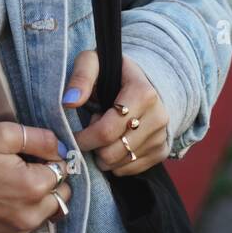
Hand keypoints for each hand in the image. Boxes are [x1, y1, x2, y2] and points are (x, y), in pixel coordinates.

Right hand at [0, 121, 71, 232]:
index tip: (31, 152)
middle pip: (59, 196)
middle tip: (23, 167)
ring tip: (8, 183)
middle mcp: (28, 217)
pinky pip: (23, 228)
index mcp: (33, 187)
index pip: (62, 170)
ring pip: (43, 214)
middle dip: (48, 180)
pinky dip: (19, 214)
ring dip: (36, 199)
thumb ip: (38, 137)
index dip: (49, 157)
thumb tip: (60, 147)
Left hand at [63, 50, 170, 176]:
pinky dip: (115, 162)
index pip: (107, 131)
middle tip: (91, 128)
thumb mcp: (93, 62)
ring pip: (119, 164)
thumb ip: (81, 76)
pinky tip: (115, 141)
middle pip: (112, 152)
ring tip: (105, 132)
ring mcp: (161, 136)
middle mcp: (158, 117)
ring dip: (103, 153)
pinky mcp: (161, 151)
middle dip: (93, 146)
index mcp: (144, 93)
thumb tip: (70, 101)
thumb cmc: (111, 72)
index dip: (84, 138)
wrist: (141, 81)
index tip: (73, 134)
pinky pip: (129, 170)